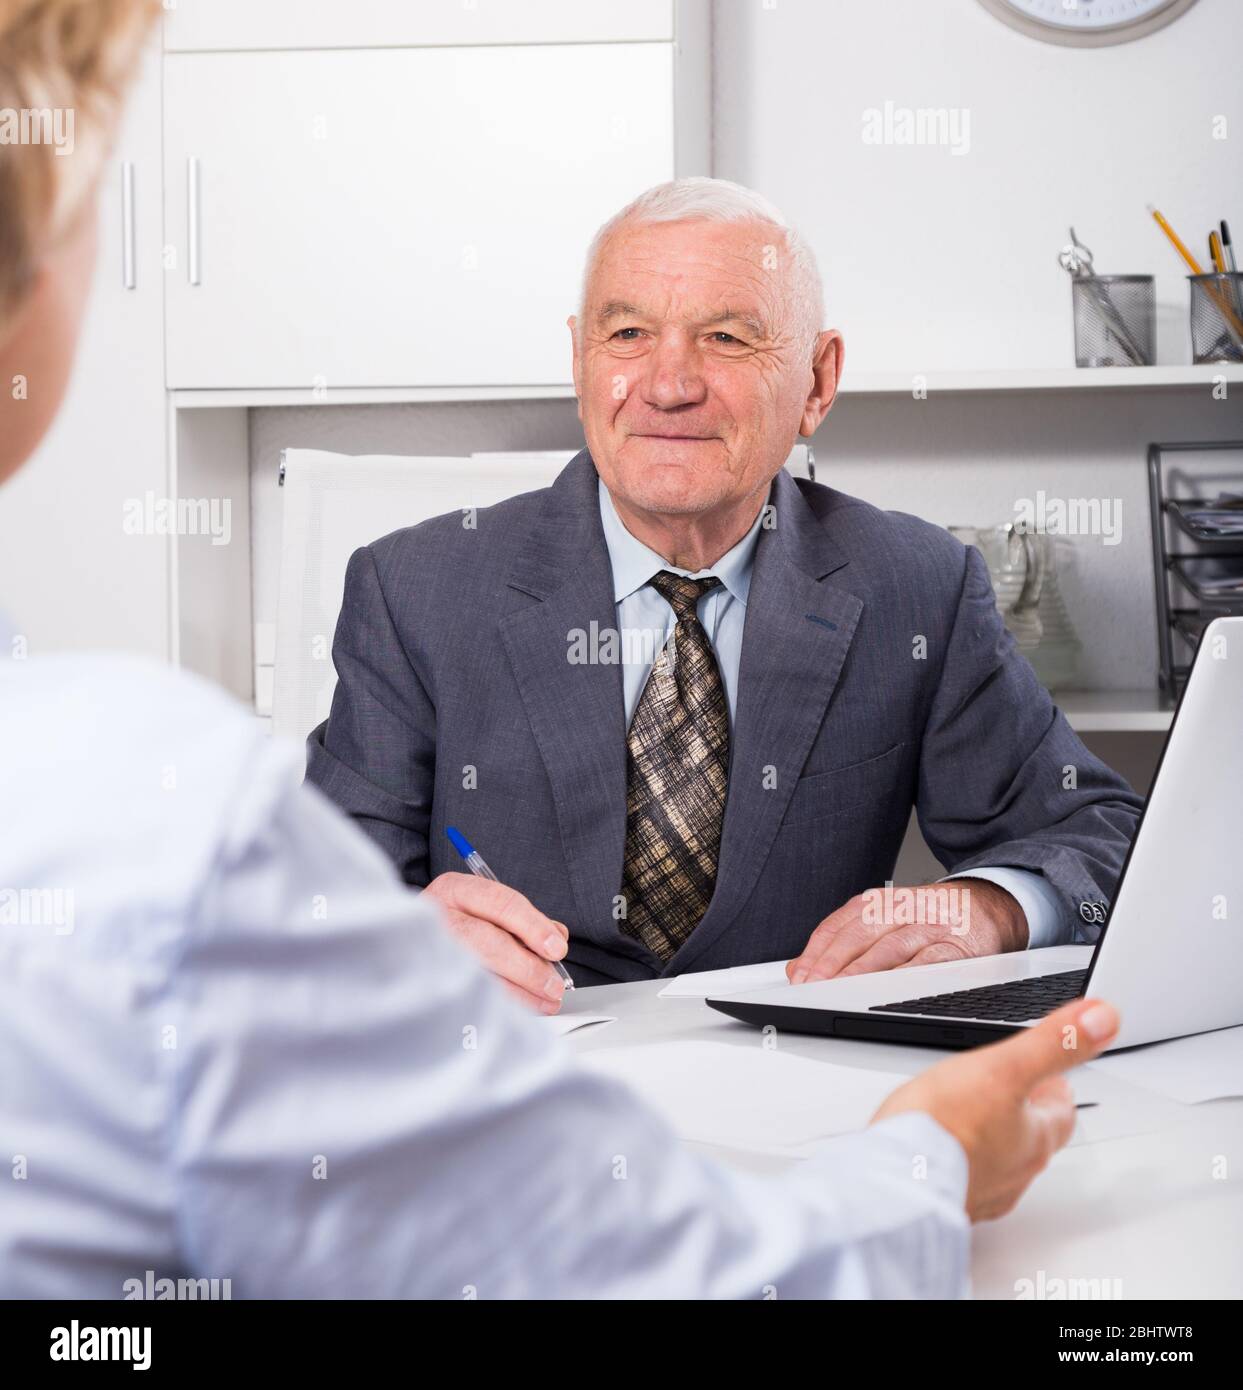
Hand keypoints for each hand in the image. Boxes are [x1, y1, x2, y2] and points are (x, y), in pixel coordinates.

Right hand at [421, 872, 569, 1012]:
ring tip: (545, 1001)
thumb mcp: (482, 907)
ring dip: (518, 993)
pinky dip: (496, 1005)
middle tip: (554, 984)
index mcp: (454, 889)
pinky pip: (465, 996)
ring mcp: (427, 950)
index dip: (534, 927)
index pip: (501, 903)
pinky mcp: (424, 979)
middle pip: (489, 942)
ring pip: (477, 975)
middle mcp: (437, 916)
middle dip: (528, 967)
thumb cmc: (453, 921)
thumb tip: (557, 936)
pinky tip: (517, 1012)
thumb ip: (521, 919)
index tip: (558, 948)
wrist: (400, 939)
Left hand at [787, 878, 1027, 982]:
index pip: (839, 925)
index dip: (817, 951)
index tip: (800, 977)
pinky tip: (891, 992)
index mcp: (879, 903)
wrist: (990, 906)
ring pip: (893, 946)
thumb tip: (797, 968)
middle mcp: (903, 909)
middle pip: (862, 933)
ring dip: (865, 971)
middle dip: (834, 962)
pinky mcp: (961, 946)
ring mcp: (932, 926)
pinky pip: (933, 961)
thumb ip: (840, 942)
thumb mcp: (883, 922)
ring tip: (843, 992)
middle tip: (814, 986)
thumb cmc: (929, 919)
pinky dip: (910, 976)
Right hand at [872, 998, 1119, 1220]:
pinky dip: (960, 1163)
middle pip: (1032, 1140)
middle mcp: (1016, 1172)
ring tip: (977, 1121)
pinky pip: (964, 1180)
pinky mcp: (949, 1200)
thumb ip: (1053, 1043)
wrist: (899, 1179)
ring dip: (994, 1142)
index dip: (1057, 1090)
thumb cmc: (946, 1125)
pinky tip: (943, 1154)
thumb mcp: (1004, 1066)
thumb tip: (1103, 1017)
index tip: (1053, 1076)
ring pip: (1000, 1163)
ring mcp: (983, 1191)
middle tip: (1017, 1097)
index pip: (1061, 1113)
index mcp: (1034, 1138)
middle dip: (1027, 1116)